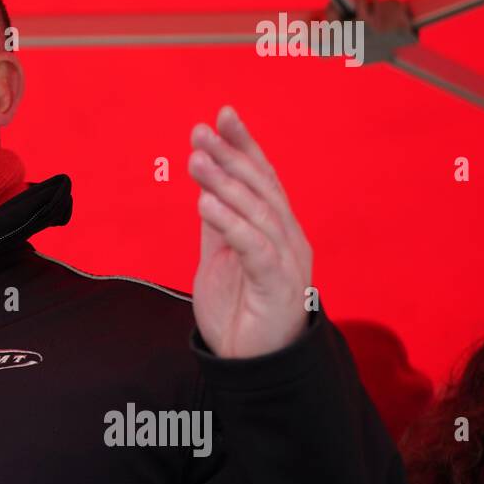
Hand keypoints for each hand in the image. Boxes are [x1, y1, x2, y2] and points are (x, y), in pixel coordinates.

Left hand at [187, 106, 312, 357]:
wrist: (252, 367)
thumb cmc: (240, 313)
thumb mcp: (221, 258)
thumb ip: (218, 224)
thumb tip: (205, 186)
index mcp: (276, 230)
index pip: (262, 178)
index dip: (244, 145)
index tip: (221, 116)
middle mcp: (287, 240)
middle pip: (261, 189)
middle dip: (230, 157)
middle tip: (199, 132)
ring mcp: (287, 263)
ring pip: (258, 213)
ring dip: (225, 184)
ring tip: (195, 160)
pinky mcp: (278, 288)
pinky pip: (255, 249)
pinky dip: (232, 224)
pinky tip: (205, 204)